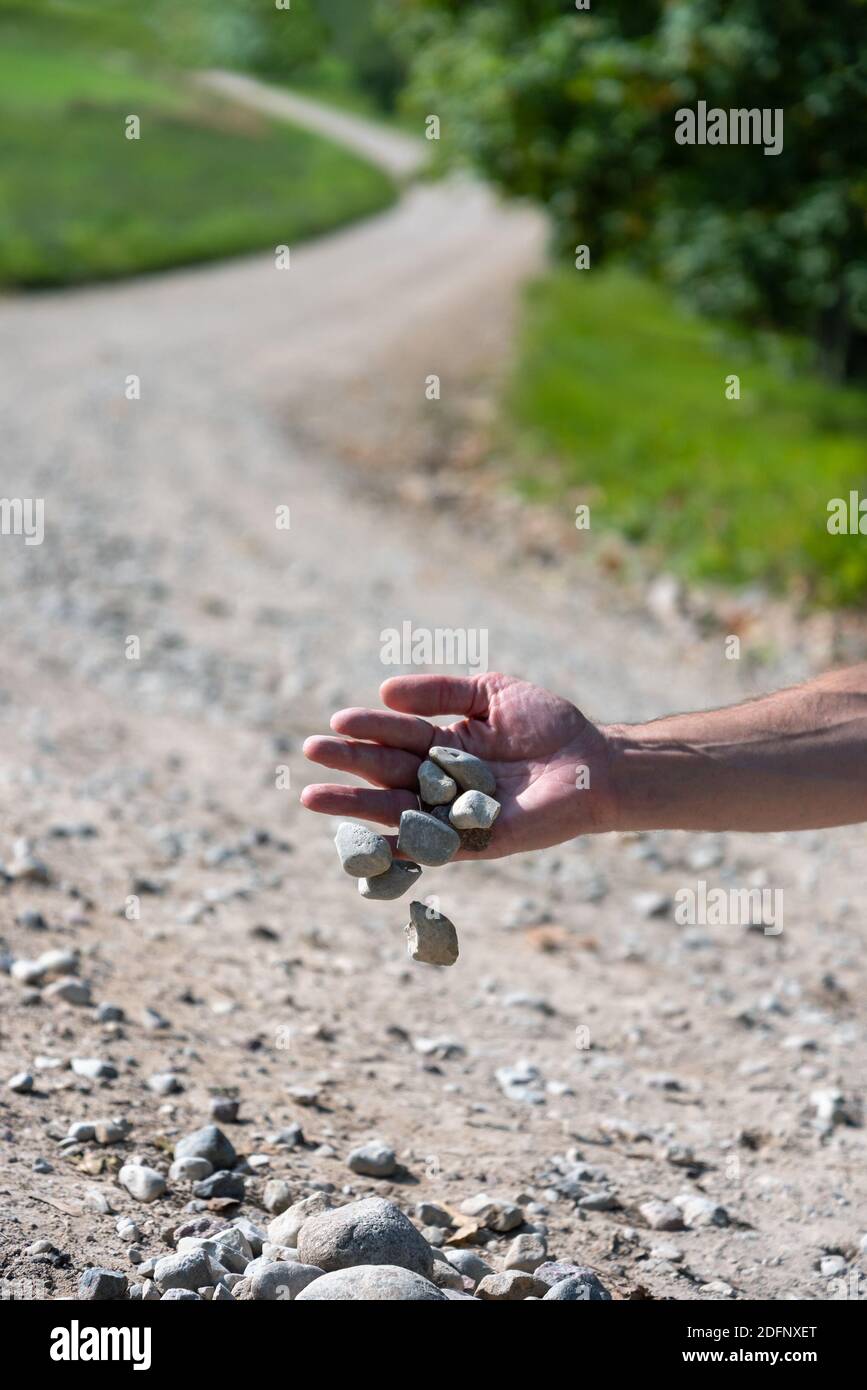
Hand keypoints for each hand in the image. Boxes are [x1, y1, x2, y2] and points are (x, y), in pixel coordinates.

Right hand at [301, 672, 615, 859]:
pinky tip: (366, 845)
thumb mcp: (491, 692)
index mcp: (442, 744)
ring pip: (395, 809)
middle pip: (386, 772)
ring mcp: (453, 813)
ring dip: (354, 806)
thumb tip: (385, 693)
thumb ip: (441, 691)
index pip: (397, 735)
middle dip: (348, 763)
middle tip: (310, 752)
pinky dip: (397, 848)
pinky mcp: (473, 842)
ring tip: (313, 796)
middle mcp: (440, 779)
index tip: (337, 722)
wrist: (595, 764)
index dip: (368, 728)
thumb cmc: (549, 725)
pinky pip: (428, 846)